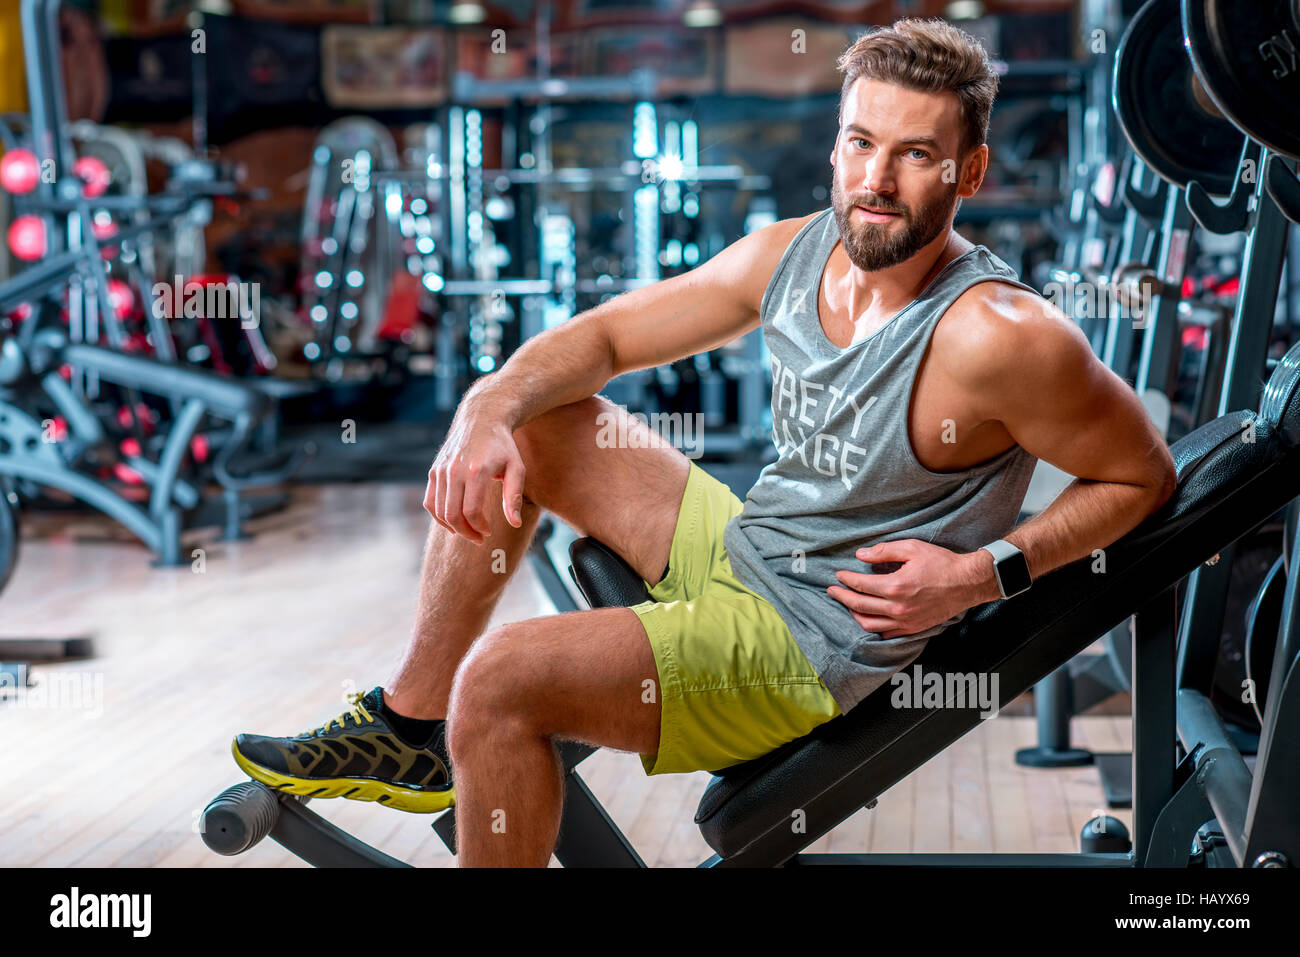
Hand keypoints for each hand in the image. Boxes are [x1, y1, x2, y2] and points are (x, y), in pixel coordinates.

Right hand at [425, 397, 525, 544]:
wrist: (482, 419)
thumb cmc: (503, 446)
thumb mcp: (517, 468)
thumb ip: (514, 497)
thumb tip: (515, 524)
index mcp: (476, 470)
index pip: (471, 511)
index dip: (479, 527)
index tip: (489, 532)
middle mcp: (454, 470)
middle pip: (452, 515)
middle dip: (466, 532)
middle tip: (479, 538)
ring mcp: (441, 470)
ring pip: (439, 511)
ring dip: (453, 527)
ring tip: (469, 531)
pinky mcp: (434, 470)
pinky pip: (430, 501)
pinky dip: (439, 516)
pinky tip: (453, 522)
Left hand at [827, 539, 990, 638]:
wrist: (968, 582)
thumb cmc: (942, 563)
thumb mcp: (912, 548)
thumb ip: (884, 551)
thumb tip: (861, 555)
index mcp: (896, 586)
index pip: (860, 585)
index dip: (846, 579)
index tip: (838, 575)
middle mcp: (898, 608)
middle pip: (859, 605)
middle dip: (842, 597)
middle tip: (832, 591)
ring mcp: (905, 622)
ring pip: (869, 624)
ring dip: (854, 614)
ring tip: (847, 604)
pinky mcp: (913, 629)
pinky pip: (886, 633)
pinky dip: (873, 627)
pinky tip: (868, 618)